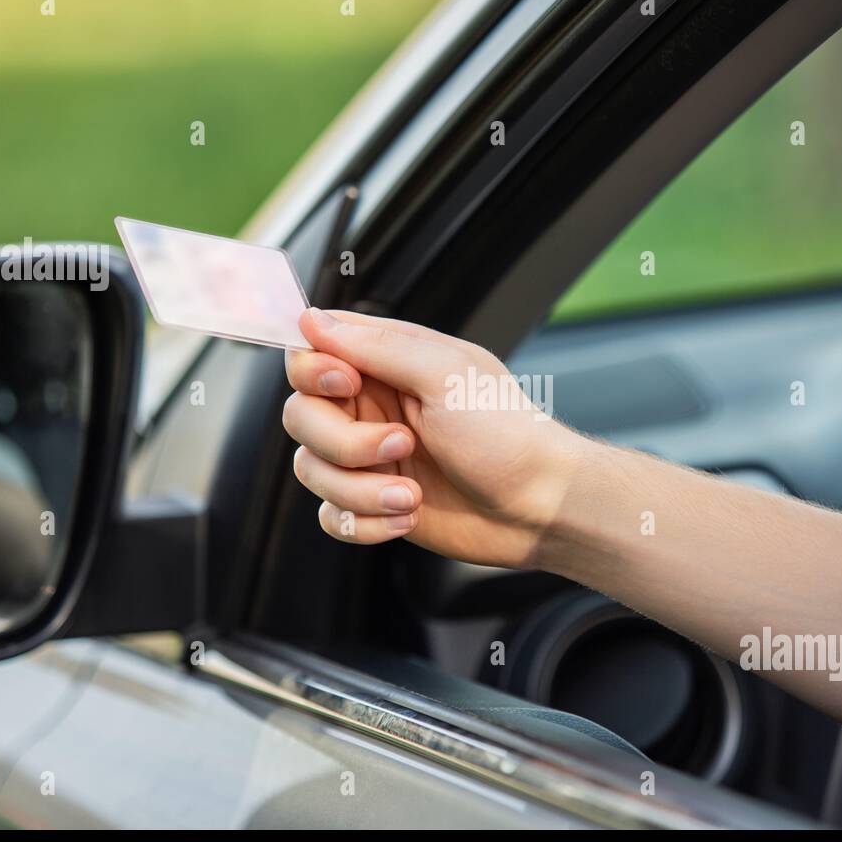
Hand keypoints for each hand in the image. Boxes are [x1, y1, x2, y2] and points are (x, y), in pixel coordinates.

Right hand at [283, 309, 587, 568]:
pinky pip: (331, 516)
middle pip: (301, 417)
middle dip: (344, 442)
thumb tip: (311, 318)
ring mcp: (370, 459)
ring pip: (312, 471)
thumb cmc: (507, 434)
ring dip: (359, 491)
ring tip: (410, 498)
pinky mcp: (373, 504)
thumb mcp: (445, 375)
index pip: (309, 355)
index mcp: (387, 365)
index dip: (314, 371)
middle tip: (401, 446)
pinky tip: (406, 518)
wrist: (540, 507)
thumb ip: (375, 346)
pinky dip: (363, 522)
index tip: (347, 384)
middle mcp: (371, 408)